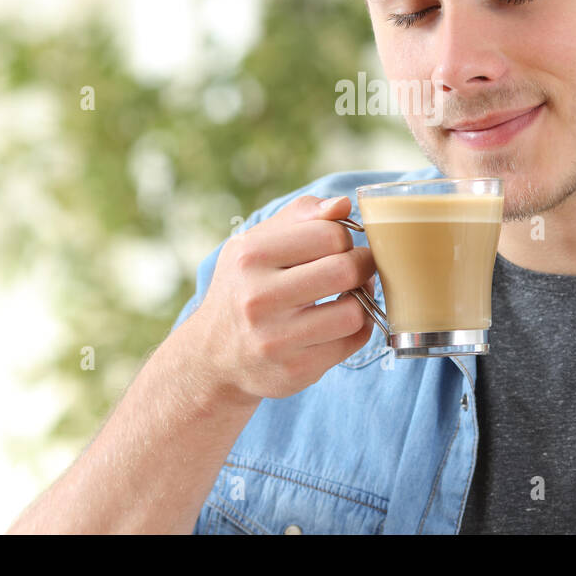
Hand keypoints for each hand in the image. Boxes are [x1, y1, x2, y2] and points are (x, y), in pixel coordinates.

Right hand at [181, 194, 376, 401]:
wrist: (213, 355)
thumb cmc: (245, 286)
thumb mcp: (257, 243)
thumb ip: (300, 216)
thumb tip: (343, 205)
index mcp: (250, 257)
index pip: (329, 234)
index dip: (346, 238)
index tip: (342, 247)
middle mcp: (258, 298)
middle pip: (345, 270)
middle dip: (363, 266)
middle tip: (358, 268)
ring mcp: (276, 339)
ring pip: (354, 312)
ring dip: (363, 300)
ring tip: (350, 295)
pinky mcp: (295, 370)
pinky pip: (352, 342)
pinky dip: (357, 329)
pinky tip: (340, 322)